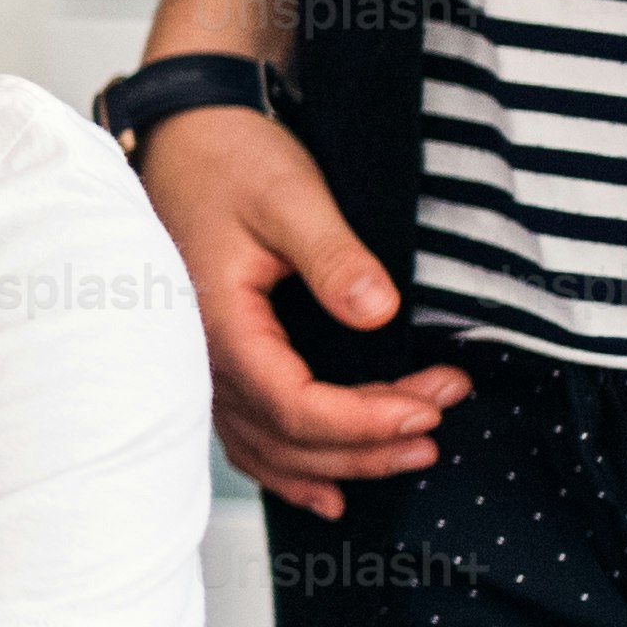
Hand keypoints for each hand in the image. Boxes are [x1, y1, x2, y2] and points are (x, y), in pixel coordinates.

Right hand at [139, 104, 463, 515]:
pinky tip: (327, 491)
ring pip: (271, 449)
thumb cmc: (229, 160)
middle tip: (441, 420)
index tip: (429, 406)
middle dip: (371, 442)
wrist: (186, 135)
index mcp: (219, 325)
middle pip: (289, 440)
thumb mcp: (289, 196)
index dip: (365, 421)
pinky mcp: (219, 361)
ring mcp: (207, 366)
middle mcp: (204, 360)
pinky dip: (290, 471)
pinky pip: (250, 437)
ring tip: (412, 454)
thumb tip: (380, 313)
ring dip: (342, 462)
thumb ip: (333, 257)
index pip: (294, 406)